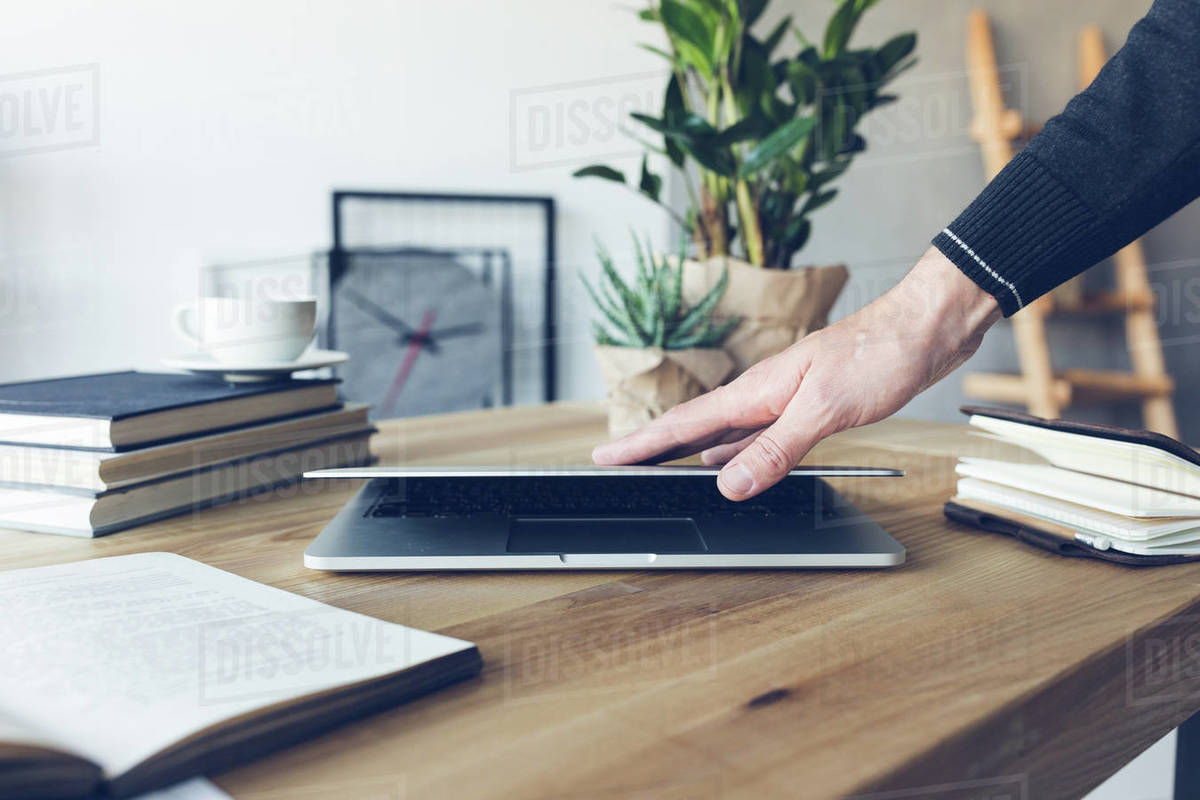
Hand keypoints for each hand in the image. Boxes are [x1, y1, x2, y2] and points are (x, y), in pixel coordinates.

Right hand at [592, 248, 1001, 499]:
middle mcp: (764, 395)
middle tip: (617, 463)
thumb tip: (730, 484)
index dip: (643, 443)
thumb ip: (776, 448)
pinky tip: (733, 465)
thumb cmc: (878, 354)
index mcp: (758, 391)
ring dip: (692, 453)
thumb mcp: (824, 408)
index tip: (605, 455)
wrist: (924, 328)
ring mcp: (786, 400)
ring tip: (659, 469)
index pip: (685, 424)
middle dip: (653, 447)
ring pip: (726, 434)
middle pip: (695, 428)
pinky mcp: (811, 406)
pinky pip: (760, 436)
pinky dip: (739, 454)